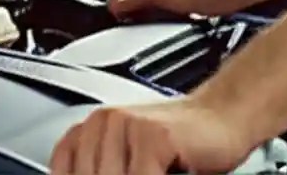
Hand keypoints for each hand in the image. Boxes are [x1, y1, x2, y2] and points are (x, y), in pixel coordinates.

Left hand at [48, 97, 255, 174]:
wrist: (223, 117)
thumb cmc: (179, 146)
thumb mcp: (128, 160)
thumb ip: (102, 169)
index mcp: (90, 128)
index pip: (64, 170)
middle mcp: (103, 122)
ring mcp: (127, 126)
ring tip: (155, 172)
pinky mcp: (154, 137)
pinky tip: (170, 174)